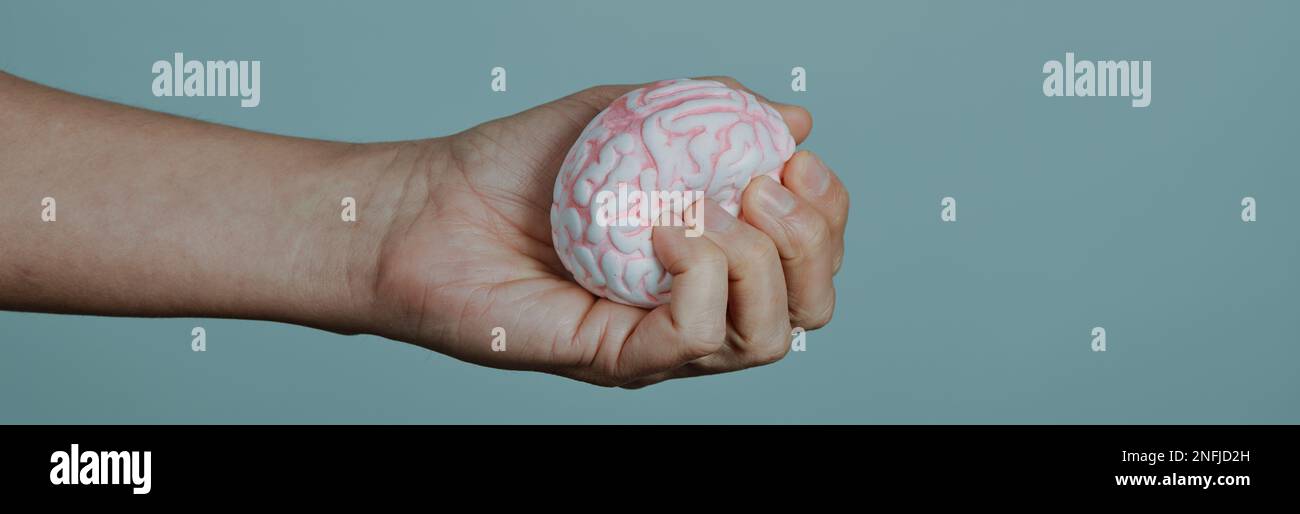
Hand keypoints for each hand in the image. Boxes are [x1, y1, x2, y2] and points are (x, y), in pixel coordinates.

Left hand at [365, 77, 849, 386]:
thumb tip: (794, 118)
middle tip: (763, 189)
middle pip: (807, 311)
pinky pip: (697, 338)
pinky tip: (662, 233)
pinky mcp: (616, 357)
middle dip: (811, 243)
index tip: (796, 159)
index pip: (808, 263)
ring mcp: (656, 340)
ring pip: (766, 337)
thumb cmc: (513, 166)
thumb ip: (708, 114)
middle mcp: (693, 308)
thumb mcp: (623, 115)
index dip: (826, 216)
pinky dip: (701, 278)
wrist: (425, 206)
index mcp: (709, 259)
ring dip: (760, 261)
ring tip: (708, 210)